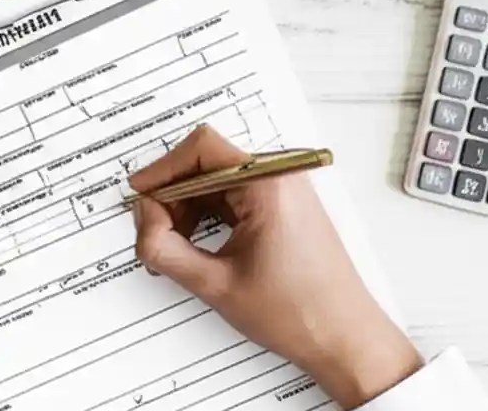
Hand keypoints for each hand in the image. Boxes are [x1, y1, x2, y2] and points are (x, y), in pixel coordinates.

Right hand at [129, 127, 421, 408]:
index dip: (163, 168)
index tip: (141, 193)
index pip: (202, 148)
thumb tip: (143, 223)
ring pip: (216, 181)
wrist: (345, 338)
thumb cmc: (298, 313)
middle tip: (156, 233)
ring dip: (188, 208)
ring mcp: (283, 191)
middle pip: (206, 163)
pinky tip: (195, 246)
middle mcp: (278, 178)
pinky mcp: (282, 207)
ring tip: (175, 248)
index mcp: (267, 185)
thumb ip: (165, 250)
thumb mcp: (216, 284)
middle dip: (173, 196)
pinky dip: (208, 215)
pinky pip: (233, 196)